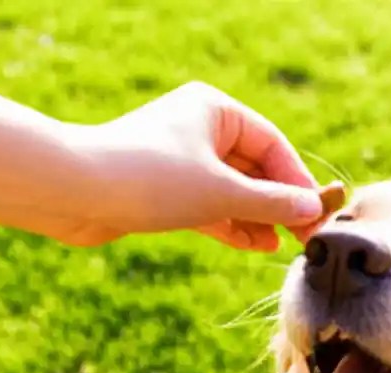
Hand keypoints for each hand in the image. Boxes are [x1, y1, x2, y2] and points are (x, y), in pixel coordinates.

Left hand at [61, 82, 327, 251]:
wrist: (74, 192)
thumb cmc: (150, 179)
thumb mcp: (222, 192)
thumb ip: (272, 202)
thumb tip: (312, 209)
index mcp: (214, 109)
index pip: (272, 144)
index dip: (297, 181)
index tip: (317, 214)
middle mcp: (197, 127)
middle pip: (253, 166)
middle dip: (278, 202)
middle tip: (304, 236)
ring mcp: (178, 159)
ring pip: (230, 188)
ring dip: (257, 216)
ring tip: (281, 246)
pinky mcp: (160, 188)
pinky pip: (207, 204)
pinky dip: (229, 222)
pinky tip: (254, 244)